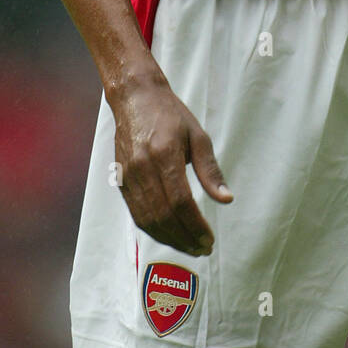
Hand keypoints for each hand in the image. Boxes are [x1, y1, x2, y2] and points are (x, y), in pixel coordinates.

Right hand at [111, 72, 232, 257]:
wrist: (134, 98)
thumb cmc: (170, 114)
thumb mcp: (197, 136)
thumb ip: (210, 170)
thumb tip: (226, 199)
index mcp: (164, 154)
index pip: (181, 202)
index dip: (195, 226)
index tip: (209, 239)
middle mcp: (143, 168)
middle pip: (163, 216)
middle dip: (184, 238)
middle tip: (203, 248)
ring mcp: (129, 176)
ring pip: (148, 219)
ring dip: (170, 239)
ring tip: (189, 247)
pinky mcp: (121, 181)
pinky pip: (137, 214)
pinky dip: (154, 230)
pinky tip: (170, 235)